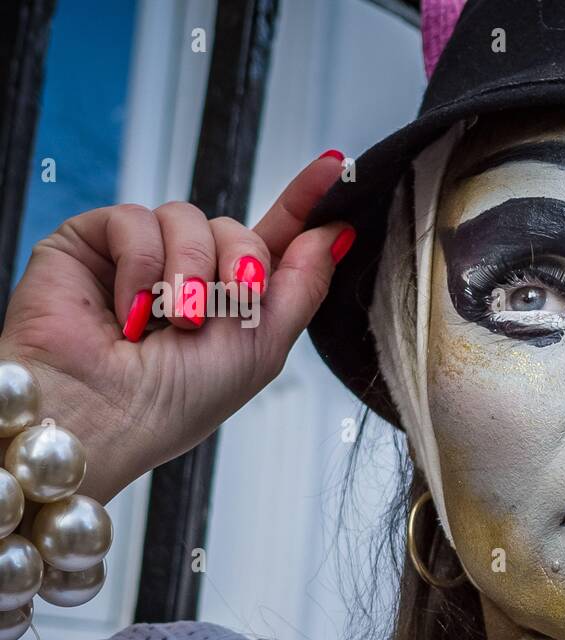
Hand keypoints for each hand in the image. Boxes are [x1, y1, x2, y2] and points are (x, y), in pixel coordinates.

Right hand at [0, 152, 352, 503]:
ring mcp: (141, 255)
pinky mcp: (92, 240)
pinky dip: (139, 266)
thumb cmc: (180, 398)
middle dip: (239, 267)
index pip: (274, 238)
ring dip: (188, 273)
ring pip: (189, 217)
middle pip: (237, 228)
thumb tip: (339, 233)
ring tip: (169, 322)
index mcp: (234, 301)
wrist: (105, 412)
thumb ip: (304, 284)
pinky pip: (135, 219)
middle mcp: (189, 274)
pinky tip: (127, 311)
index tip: (337, 168)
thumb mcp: (263, 344)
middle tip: (220, 310)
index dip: (305, 203)